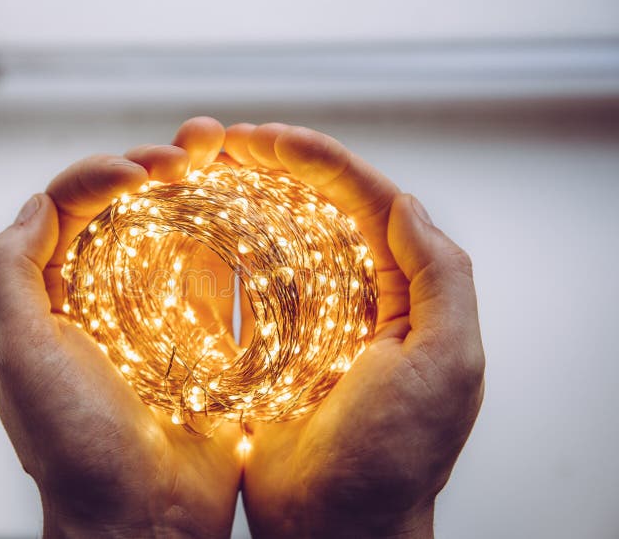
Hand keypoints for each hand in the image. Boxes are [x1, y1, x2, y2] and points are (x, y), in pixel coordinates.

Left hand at [0, 118, 242, 537]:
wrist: (146, 519)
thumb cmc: (75, 444)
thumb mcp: (20, 353)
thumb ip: (9, 273)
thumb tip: (38, 202)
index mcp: (54, 297)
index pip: (71, 209)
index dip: (101, 175)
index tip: (143, 171)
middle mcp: (105, 299)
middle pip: (129, 212)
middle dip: (159, 169)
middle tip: (197, 143)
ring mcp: (160, 318)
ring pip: (177, 235)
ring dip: (200, 192)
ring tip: (228, 154)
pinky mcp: (207, 339)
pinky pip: (220, 278)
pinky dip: (233, 241)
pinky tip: (252, 211)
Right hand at [221, 122, 484, 537]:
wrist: (336, 530)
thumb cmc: (394, 456)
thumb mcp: (447, 364)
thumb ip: (443, 278)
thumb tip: (405, 202)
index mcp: (404, 293)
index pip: (366, 202)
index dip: (318, 161)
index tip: (264, 138)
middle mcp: (360, 299)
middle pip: (315, 211)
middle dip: (272, 169)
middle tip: (219, 143)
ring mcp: (309, 324)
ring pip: (277, 242)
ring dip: (242, 202)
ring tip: (197, 173)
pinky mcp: (268, 350)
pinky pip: (245, 291)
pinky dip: (220, 258)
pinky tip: (190, 236)